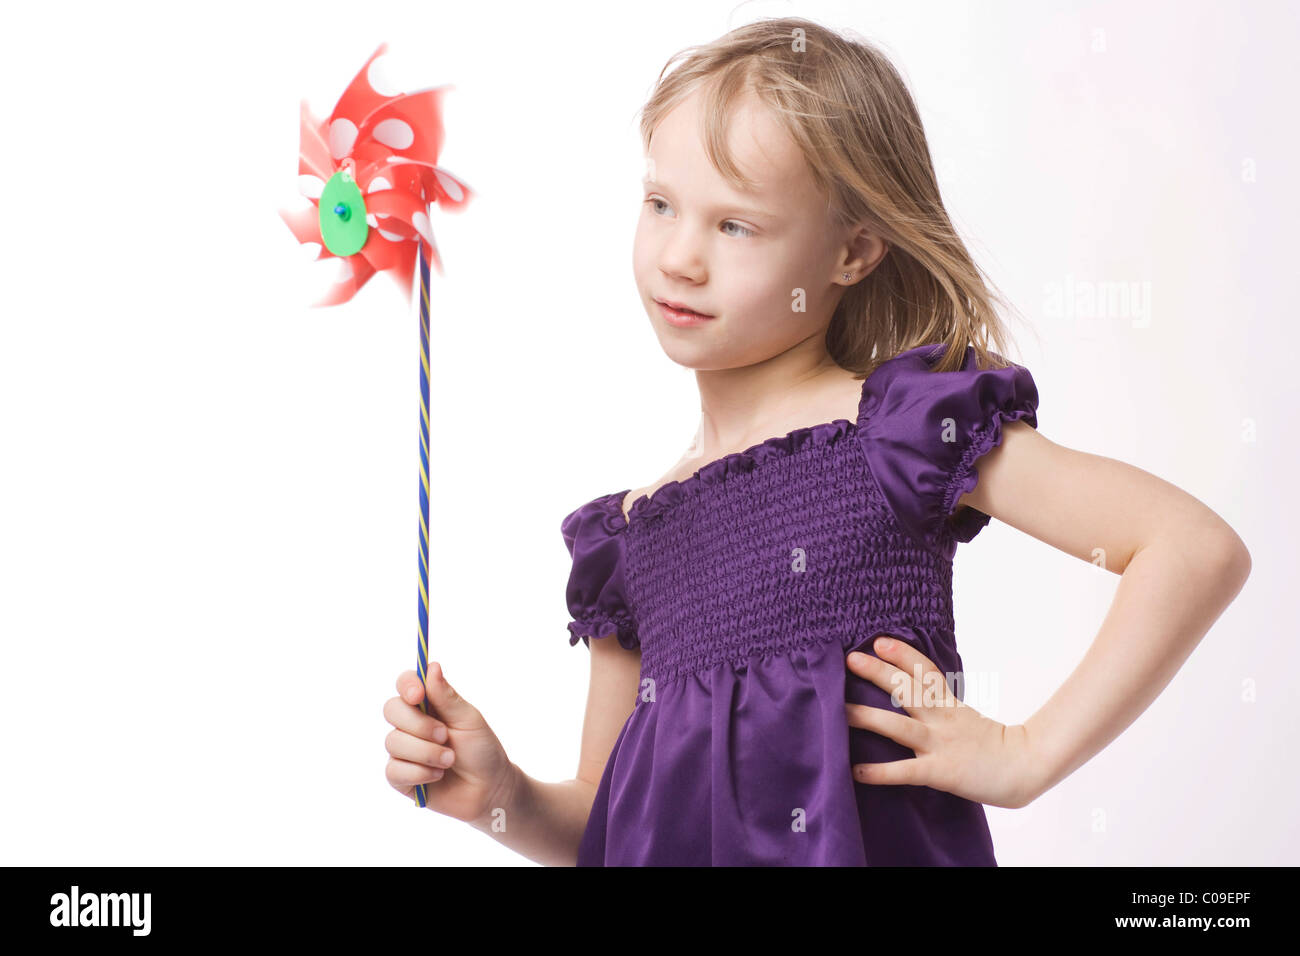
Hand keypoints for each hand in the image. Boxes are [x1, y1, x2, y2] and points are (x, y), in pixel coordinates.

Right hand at [383, 662, 515, 825]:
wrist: (489, 790)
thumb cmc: (482, 750)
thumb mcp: (468, 720)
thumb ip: (447, 697)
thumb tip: (432, 666)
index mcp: (428, 704)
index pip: (405, 684)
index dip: (407, 685)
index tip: (418, 695)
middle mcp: (411, 724)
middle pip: (392, 710)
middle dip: (419, 725)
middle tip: (445, 736)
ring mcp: (403, 750)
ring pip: (393, 742)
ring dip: (425, 752)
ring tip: (449, 760)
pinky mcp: (400, 776)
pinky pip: (394, 770)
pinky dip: (419, 773)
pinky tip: (437, 776)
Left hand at [845, 636, 1038, 808]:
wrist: (1026, 769)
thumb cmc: (995, 747)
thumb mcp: (968, 718)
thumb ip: (944, 708)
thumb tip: (916, 698)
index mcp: (950, 705)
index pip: (925, 672)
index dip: (902, 654)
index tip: (879, 640)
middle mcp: (943, 719)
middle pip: (906, 690)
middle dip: (878, 673)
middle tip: (851, 658)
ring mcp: (941, 744)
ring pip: (898, 726)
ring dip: (866, 718)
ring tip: (838, 711)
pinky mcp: (940, 772)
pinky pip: (905, 771)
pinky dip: (880, 772)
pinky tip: (856, 771)